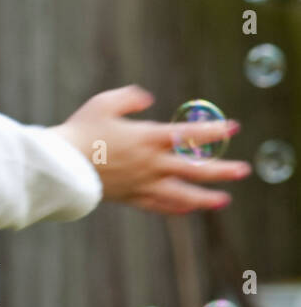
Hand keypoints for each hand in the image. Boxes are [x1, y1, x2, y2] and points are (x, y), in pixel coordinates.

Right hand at [51, 84, 249, 213]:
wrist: (62, 165)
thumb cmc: (80, 130)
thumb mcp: (103, 103)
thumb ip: (129, 97)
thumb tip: (147, 97)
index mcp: (148, 138)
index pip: (190, 134)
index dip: (214, 130)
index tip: (233, 128)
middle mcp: (151, 163)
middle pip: (194, 168)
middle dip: (222, 169)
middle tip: (243, 171)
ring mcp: (142, 183)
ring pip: (182, 193)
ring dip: (206, 198)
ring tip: (223, 200)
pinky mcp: (130, 197)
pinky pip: (158, 205)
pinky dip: (175, 208)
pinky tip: (187, 209)